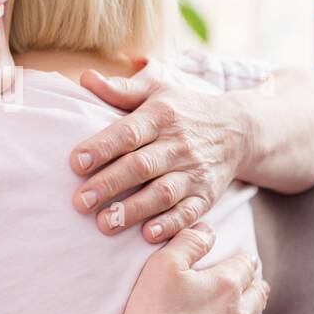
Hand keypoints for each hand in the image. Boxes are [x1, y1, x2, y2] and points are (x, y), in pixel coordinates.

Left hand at [70, 69, 252, 242]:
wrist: (237, 129)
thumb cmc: (183, 110)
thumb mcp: (156, 91)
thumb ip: (120, 90)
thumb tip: (85, 78)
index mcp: (161, 116)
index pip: (128, 133)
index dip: (101, 148)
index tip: (75, 162)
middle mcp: (178, 145)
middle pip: (140, 166)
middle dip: (109, 184)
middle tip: (80, 202)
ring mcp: (194, 172)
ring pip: (162, 193)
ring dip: (133, 210)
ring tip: (104, 223)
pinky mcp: (206, 195)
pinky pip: (188, 213)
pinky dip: (170, 225)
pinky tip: (147, 235)